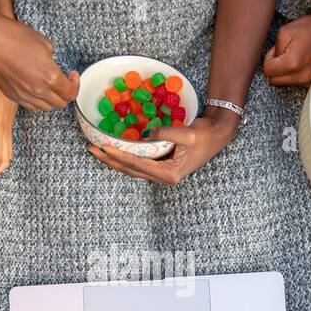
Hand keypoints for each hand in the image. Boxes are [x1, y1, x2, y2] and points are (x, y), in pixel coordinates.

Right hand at [0, 10, 79, 110]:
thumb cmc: (15, 36)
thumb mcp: (44, 43)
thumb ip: (53, 61)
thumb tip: (51, 66)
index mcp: (50, 76)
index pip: (70, 92)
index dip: (75, 84)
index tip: (72, 75)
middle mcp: (38, 90)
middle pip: (60, 103)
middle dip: (66, 93)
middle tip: (64, 81)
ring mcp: (23, 95)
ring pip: (45, 107)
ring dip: (52, 98)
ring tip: (49, 85)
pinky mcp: (11, 95)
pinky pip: (30, 105)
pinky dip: (37, 100)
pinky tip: (36, 88)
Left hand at [87, 109, 238, 185]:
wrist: (218, 134)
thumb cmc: (205, 135)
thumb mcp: (187, 133)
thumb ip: (166, 133)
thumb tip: (145, 134)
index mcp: (169, 174)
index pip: (137, 165)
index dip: (119, 156)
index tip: (103, 146)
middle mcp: (163, 177)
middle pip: (130, 170)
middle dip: (110, 160)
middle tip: (92, 149)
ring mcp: (162, 172)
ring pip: (132, 169)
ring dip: (114, 160)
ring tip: (97, 151)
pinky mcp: (161, 165)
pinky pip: (138, 163)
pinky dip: (125, 157)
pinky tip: (114, 150)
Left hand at [263, 5, 310, 85]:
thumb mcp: (285, 32)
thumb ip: (273, 50)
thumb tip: (272, 63)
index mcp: (292, 63)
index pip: (267, 71)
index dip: (269, 59)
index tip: (278, 50)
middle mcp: (302, 76)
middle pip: (274, 81)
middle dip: (275, 68)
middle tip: (285, 53)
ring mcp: (309, 81)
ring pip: (285, 82)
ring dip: (286, 71)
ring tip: (297, 55)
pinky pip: (296, 81)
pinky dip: (295, 73)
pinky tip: (303, 60)